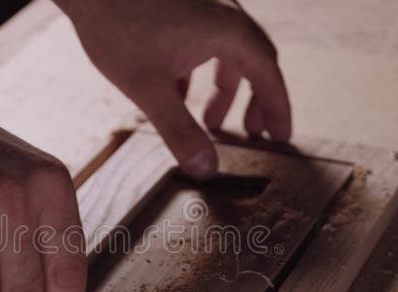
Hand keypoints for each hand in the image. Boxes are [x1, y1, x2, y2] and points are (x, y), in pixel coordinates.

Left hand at [57, 0, 291, 179]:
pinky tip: (179, 97)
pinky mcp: (181, 8)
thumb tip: (206, 170)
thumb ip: (179, 131)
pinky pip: (204, 43)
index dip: (277, 109)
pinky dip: (200, 73)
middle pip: (254, 61)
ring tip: (213, 124)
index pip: (268, 74)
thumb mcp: (149, 89)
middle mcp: (224, 13)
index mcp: (228, 30)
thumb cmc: (116, 26)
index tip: (281, 138)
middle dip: (255, 101)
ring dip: (225, 89)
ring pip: (227, 53)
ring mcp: (203, 7)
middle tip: (255, 135)